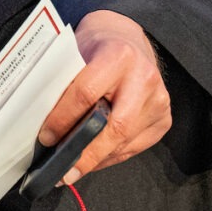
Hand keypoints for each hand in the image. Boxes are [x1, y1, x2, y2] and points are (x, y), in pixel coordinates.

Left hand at [36, 11, 170, 184]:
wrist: (127, 40)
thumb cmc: (95, 48)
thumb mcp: (76, 54)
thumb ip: (65, 84)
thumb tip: (46, 127)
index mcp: (117, 56)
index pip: (86, 94)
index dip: (63, 119)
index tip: (46, 137)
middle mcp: (144, 78)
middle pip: (114, 126)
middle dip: (85, 152)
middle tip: (62, 171)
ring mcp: (159, 100)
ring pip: (125, 141)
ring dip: (96, 160)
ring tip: (72, 171)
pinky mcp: (164, 118)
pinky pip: (136, 146)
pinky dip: (111, 157)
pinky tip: (93, 162)